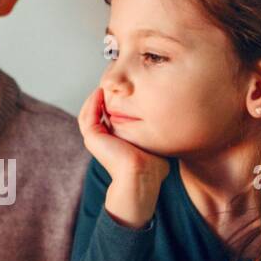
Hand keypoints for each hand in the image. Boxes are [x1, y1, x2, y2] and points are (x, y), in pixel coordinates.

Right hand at [77, 87, 170, 227]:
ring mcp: (95, 139)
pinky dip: (92, 102)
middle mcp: (102, 140)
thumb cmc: (153, 166)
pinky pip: (88, 115)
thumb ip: (155, 131)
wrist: (143, 176)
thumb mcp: (154, 142)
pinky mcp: (92, 137)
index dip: (113, 102)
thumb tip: (172, 122)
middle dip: (102, 97)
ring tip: (104, 85)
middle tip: (110, 84)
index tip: (124, 90)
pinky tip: (100, 92)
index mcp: (113, 142)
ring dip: (94, 98)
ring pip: (88, 113)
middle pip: (95, 112)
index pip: (108, 116)